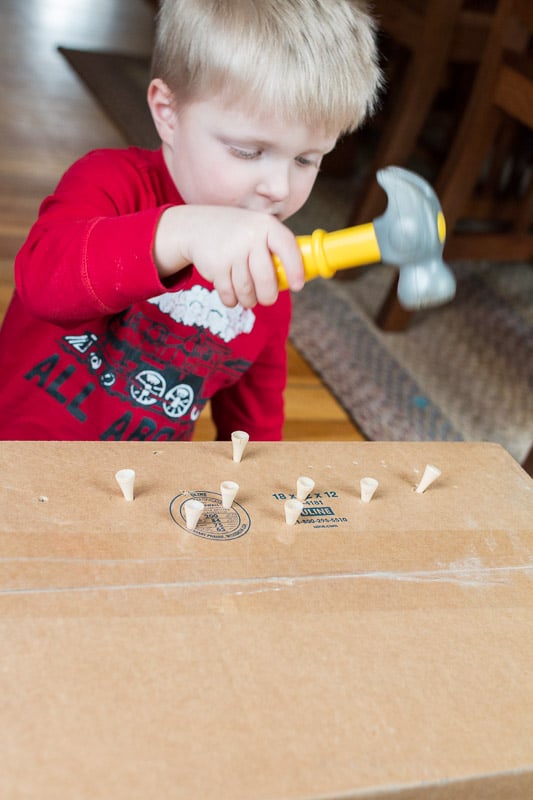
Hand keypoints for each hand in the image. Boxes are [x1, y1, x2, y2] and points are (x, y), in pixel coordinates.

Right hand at [154, 205, 303, 307]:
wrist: (197, 227)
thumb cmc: (238, 234)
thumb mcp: (258, 230)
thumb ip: (275, 249)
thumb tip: (296, 279)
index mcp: (267, 226)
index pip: (287, 248)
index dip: (295, 269)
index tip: (297, 286)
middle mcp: (250, 236)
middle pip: (266, 279)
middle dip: (268, 296)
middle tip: (267, 299)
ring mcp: (231, 251)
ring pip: (247, 291)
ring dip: (249, 300)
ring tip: (248, 297)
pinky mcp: (216, 266)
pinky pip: (229, 295)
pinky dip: (232, 300)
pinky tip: (232, 294)